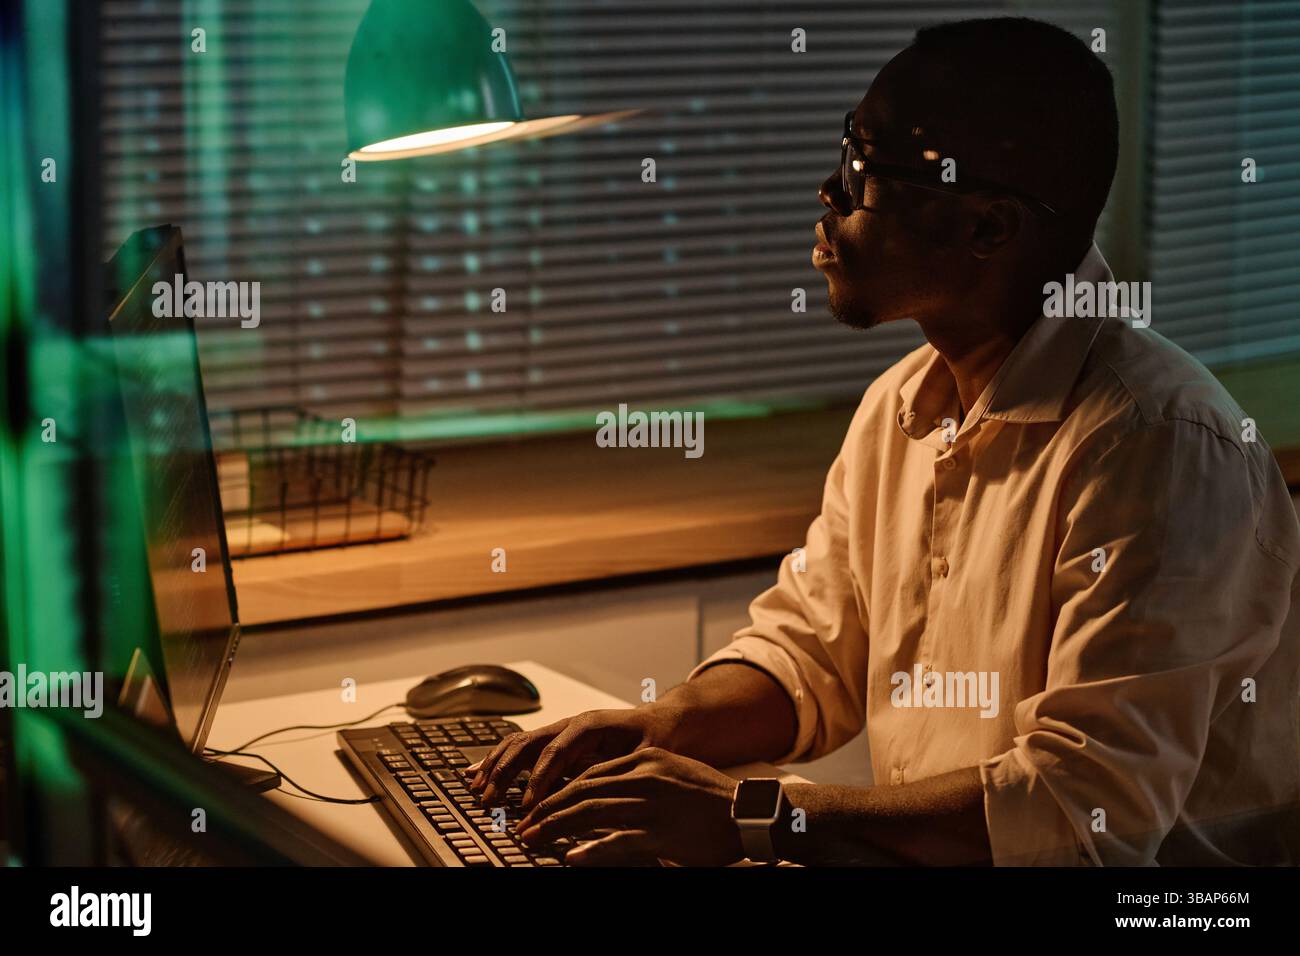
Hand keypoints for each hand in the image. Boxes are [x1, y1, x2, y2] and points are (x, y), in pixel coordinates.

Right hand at [469, 707, 678, 808]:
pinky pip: (521, 750)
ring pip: (518, 744)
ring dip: (495, 766)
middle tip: (489, 799)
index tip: (528, 804)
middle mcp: (568, 725)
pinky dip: (499, 762)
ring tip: (477, 788)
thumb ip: (622, 772)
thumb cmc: (654, 738)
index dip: (539, 779)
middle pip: (527, 743)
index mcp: (589, 726)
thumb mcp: (646, 755)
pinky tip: (480, 776)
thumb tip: (602, 796)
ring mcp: (559, 732)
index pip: (556, 752)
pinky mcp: (555, 743)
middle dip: (505, 772)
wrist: (659, 722)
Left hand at [515, 747, 744, 866]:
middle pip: (582, 790)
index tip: (536, 807)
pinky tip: (572, 857)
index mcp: (645, 760)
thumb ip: (638, 778)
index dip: (558, 790)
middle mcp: (644, 777)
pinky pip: (619, 842)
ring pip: (592, 812)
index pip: (589, 773)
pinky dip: (593, 850)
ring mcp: (652, 805)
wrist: (750, 813)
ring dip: (556, 827)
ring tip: (532, 839)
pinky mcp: (662, 833)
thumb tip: (602, 793)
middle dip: (547, 809)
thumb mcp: (671, 774)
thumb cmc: (711, 798)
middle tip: (522, 826)